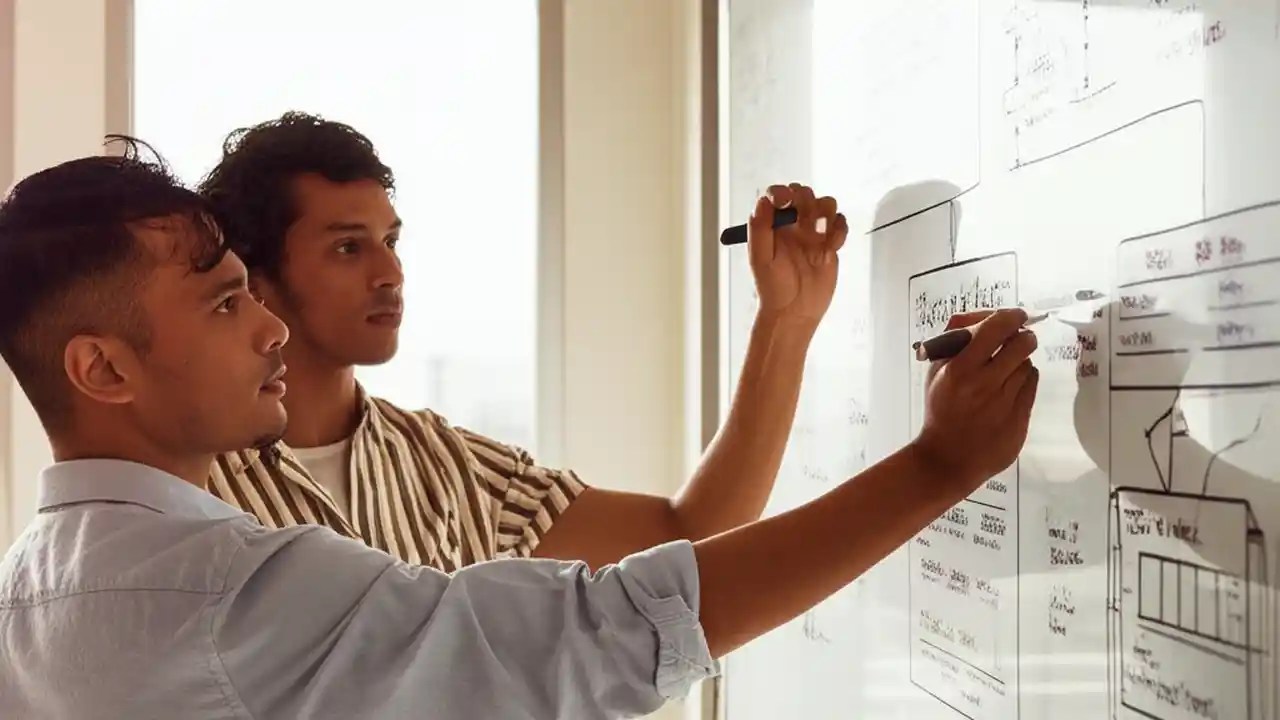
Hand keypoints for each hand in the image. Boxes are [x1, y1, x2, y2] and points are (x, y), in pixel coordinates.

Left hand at [747, 184, 848, 323]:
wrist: (795, 312)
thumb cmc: (773, 288)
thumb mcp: (760, 258)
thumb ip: (760, 229)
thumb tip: (763, 201)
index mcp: (773, 226)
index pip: (777, 195)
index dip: (783, 192)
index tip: (786, 201)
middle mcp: (793, 226)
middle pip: (803, 194)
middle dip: (807, 200)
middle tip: (805, 221)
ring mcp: (813, 234)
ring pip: (825, 204)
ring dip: (825, 211)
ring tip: (820, 233)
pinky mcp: (830, 245)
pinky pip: (839, 225)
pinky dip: (840, 229)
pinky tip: (832, 246)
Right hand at [912, 308, 1039, 486]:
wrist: (946, 458)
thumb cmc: (940, 411)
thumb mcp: (935, 373)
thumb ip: (955, 344)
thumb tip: (981, 318)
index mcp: (959, 369)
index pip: (995, 328)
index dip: (1011, 316)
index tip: (1016, 315)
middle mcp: (984, 384)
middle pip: (1021, 343)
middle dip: (1022, 336)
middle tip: (1018, 338)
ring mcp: (1004, 403)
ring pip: (1027, 365)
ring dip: (1019, 363)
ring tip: (1004, 373)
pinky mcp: (1020, 420)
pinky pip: (1031, 386)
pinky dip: (1023, 382)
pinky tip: (1009, 389)